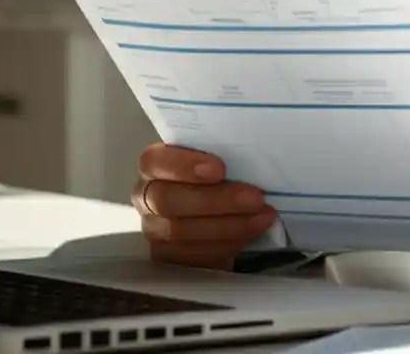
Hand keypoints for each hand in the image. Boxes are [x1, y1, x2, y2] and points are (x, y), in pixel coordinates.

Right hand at [132, 143, 277, 269]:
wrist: (220, 210)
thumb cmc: (220, 176)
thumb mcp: (220, 159)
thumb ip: (223, 154)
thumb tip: (255, 152)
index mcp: (153, 166)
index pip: (154, 161)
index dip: (183, 165)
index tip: (219, 169)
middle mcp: (146, 198)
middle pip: (168, 200)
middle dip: (216, 201)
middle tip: (255, 198)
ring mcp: (153, 230)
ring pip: (180, 232)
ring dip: (228, 226)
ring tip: (263, 217)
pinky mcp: (167, 257)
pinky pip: (191, 257)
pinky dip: (224, 246)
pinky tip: (248, 235)